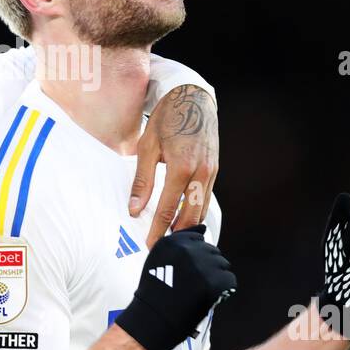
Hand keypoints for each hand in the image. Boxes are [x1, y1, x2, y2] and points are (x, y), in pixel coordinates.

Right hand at [114, 225, 235, 349]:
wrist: (153, 320)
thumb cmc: (155, 292)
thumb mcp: (159, 259)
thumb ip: (180, 242)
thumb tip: (204, 228)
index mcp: (173, 241)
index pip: (198, 239)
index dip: (196, 257)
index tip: (187, 271)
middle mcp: (189, 249)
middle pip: (212, 252)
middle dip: (207, 267)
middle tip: (194, 285)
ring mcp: (202, 266)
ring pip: (223, 266)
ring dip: (215, 278)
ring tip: (199, 292)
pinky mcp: (214, 283)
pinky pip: (229, 281)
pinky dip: (223, 291)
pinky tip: (208, 298)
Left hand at [130, 84, 218, 248]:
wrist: (193, 97)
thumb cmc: (166, 119)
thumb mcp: (147, 147)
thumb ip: (142, 181)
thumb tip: (134, 209)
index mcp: (181, 167)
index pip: (168, 209)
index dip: (158, 230)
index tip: (149, 246)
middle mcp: (200, 172)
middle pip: (189, 216)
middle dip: (176, 236)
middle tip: (163, 252)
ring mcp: (211, 172)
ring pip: (201, 209)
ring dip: (188, 227)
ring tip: (173, 243)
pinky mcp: (214, 170)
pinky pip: (205, 197)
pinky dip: (195, 212)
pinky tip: (185, 222)